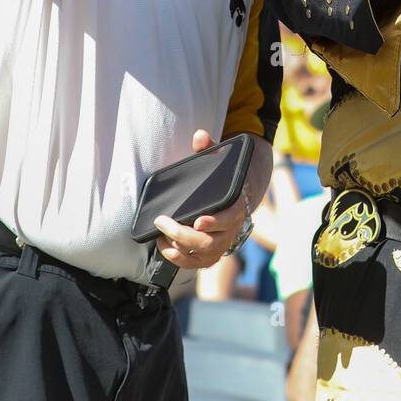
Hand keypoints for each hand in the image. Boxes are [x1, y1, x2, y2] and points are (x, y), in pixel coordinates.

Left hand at [151, 130, 251, 270]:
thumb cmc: (224, 180)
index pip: (230, 218)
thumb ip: (209, 149)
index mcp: (236, 207)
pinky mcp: (211, 254)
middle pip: (210, 241)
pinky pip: (197, 264)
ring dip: (179, 248)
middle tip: (162, 222)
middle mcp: (231, 230)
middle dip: (183, 234)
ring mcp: (222, 244)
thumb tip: (200, 135)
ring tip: (160, 236)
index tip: (198, 221)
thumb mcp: (220, 161)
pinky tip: (165, 247)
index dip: (215, 222)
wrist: (239, 198)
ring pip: (203, 255)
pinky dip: (180, 260)